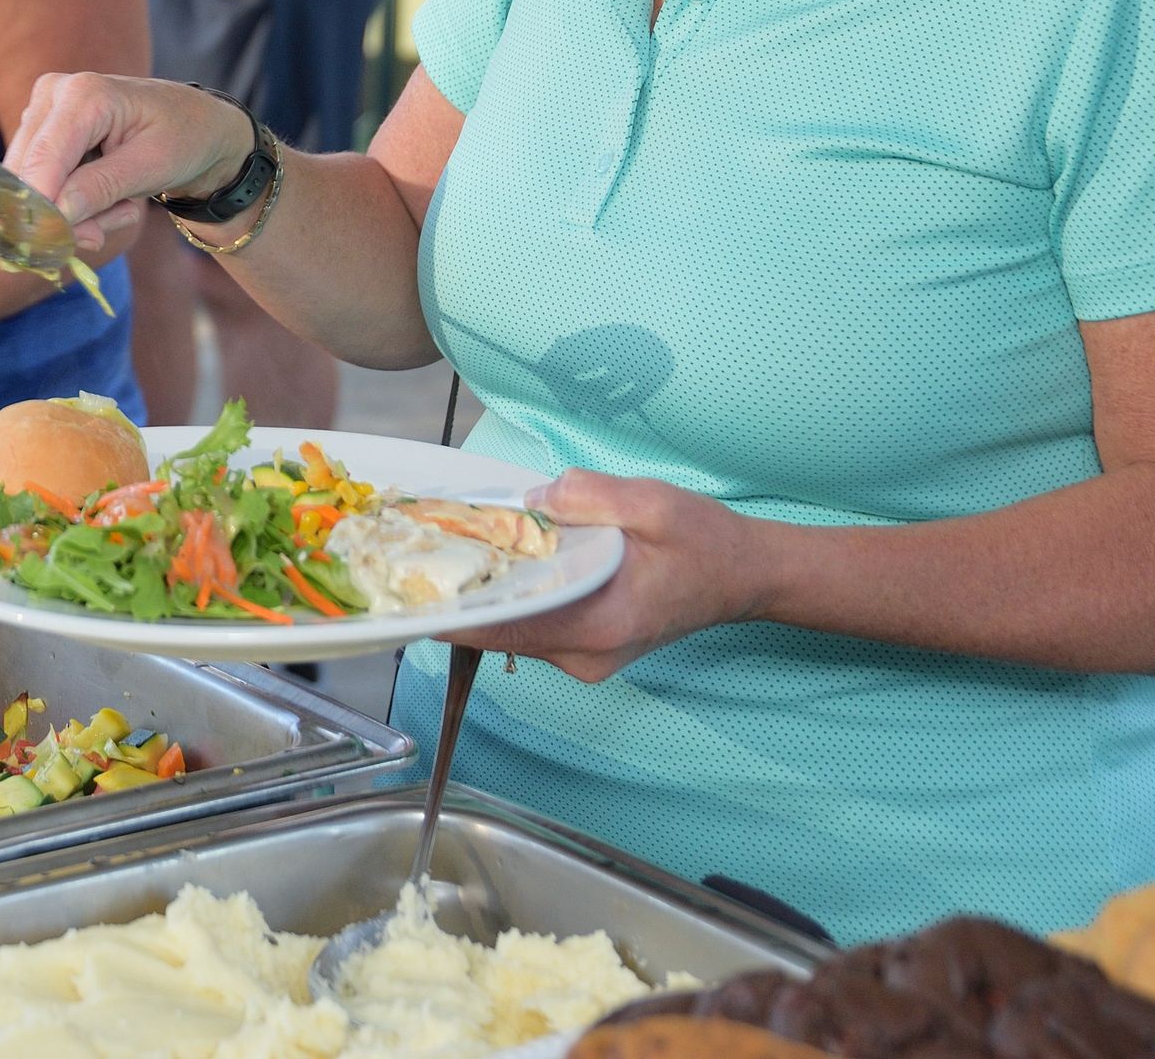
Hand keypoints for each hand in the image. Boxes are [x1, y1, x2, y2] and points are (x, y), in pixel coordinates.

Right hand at [2, 72, 255, 260]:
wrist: (193, 124)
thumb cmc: (182, 137)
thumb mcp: (153, 165)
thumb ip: (102, 188)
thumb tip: (57, 215)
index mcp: (83, 93)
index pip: (44, 159)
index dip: (43, 206)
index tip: (59, 245)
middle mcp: (52, 94)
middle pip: (30, 174)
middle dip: (67, 214)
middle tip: (110, 229)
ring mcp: (41, 112)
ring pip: (30, 185)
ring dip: (76, 212)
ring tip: (122, 205)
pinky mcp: (39, 133)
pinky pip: (38, 184)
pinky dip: (73, 204)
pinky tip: (109, 197)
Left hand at [440, 468, 772, 681]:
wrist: (744, 574)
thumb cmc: (704, 542)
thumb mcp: (653, 503)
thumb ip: (590, 497)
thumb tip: (534, 501)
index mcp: (599, 625)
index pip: (505, 629)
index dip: (452, 612)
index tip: (410, 591)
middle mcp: (585, 654)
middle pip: (499, 631)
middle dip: (459, 596)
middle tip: (414, 558)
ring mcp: (583, 656)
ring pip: (511, 629)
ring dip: (482, 595)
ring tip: (445, 553)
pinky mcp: (583, 645)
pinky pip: (530, 623)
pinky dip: (509, 596)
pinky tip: (493, 562)